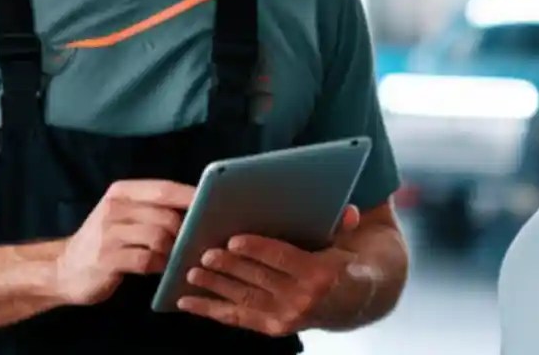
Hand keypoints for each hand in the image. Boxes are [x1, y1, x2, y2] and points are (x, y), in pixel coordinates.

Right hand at [54, 179, 194, 305]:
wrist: (63, 270)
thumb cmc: (104, 242)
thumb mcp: (123, 216)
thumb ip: (152, 209)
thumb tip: (197, 208)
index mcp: (121, 192)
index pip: (164, 188)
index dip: (192, 196)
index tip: (216, 204)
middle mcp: (114, 208)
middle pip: (166, 215)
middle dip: (184, 232)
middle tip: (192, 243)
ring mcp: (109, 233)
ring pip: (159, 237)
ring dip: (172, 251)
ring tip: (173, 257)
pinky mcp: (107, 259)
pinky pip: (147, 260)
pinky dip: (158, 266)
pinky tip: (158, 269)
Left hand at [178, 204, 362, 336]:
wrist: (352, 301)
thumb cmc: (340, 262)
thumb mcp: (346, 243)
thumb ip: (343, 226)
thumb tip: (351, 210)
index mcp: (320, 273)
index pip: (283, 258)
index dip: (258, 249)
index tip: (234, 239)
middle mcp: (303, 299)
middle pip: (259, 279)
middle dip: (229, 267)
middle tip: (205, 253)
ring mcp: (286, 317)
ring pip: (244, 299)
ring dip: (215, 286)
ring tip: (191, 272)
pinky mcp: (272, 328)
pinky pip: (236, 318)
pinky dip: (209, 310)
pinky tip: (186, 301)